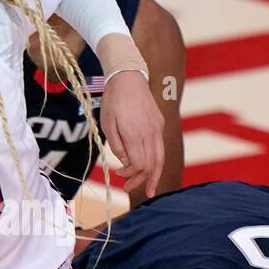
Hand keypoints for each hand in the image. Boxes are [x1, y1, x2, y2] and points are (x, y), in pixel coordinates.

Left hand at [100, 71, 164, 197]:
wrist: (128, 78)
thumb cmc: (114, 101)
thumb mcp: (108, 124)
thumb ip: (117, 146)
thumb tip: (125, 162)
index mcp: (136, 134)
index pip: (140, 165)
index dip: (130, 174)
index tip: (118, 172)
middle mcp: (150, 133)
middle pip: (151, 165)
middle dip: (141, 180)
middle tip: (128, 187)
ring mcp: (157, 129)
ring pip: (160, 158)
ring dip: (154, 176)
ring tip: (150, 190)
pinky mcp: (159, 124)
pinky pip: (160, 147)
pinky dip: (155, 161)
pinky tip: (150, 169)